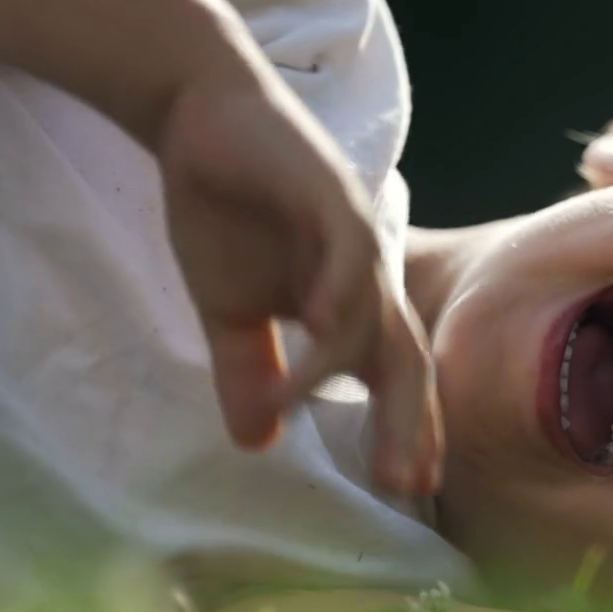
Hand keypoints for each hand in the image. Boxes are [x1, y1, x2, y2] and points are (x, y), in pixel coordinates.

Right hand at [154, 67, 440, 495]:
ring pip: (375, 313)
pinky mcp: (330, 193)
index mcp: (349, 304)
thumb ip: (247, 371)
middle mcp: (367, 274)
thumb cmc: (226, 212)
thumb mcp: (228, 308)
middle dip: (410, 421)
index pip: (392, 377)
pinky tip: (325, 329)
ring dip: (361, 373)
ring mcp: (354, 234)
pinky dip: (340, 290)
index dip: (405, 429)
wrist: (201, 119)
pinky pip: (346, 250)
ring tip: (328, 415)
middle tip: (408, 482)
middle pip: (404, 356)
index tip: (409, 492)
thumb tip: (257, 441)